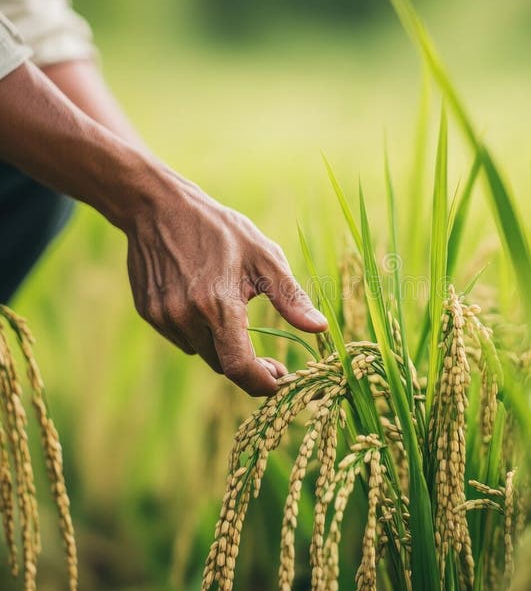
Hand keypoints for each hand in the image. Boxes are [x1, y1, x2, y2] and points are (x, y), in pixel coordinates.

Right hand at [124, 175, 327, 395]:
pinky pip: (181, 338)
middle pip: (222, 364)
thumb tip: (320, 328)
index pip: (239, 367)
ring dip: (221, 346)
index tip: (280, 379)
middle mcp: (186, 317)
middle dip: (248, 365)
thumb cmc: (219, 230)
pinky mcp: (149, 313)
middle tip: (270, 359)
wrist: (159, 207)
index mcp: (218, 305)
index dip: (262, 383)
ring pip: (201, 352)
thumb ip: (290, 298)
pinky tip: (204, 304)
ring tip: (233, 315)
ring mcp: (164, 317)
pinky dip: (198, 332)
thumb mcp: (263, 257)